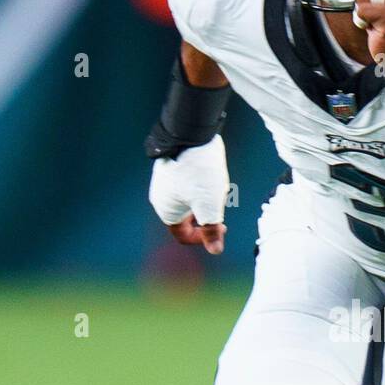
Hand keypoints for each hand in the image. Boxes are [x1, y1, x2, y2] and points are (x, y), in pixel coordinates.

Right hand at [149, 134, 228, 255]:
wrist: (191, 133)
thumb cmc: (199, 173)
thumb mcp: (209, 206)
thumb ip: (211, 231)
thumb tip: (215, 251)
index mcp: (167, 211)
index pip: (183, 236)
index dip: (204, 238)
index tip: (221, 227)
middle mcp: (162, 197)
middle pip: (188, 218)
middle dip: (208, 214)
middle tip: (221, 205)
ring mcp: (167, 181)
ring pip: (191, 200)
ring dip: (207, 198)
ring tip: (217, 186)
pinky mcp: (174, 167)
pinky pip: (190, 184)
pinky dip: (203, 184)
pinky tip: (212, 173)